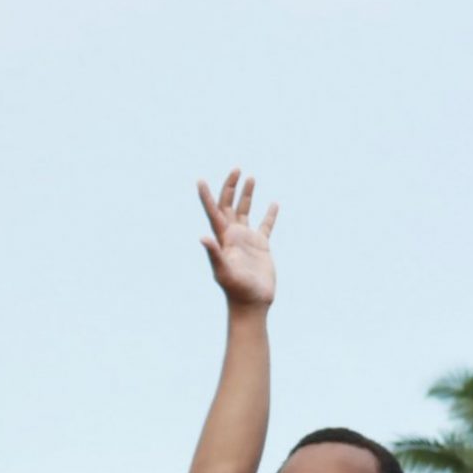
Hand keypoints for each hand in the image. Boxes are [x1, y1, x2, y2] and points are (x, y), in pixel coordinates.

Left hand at [197, 170, 276, 310]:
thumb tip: (203, 237)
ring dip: (247, 195)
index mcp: (223, 239)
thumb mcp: (223, 271)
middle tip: (236, 169)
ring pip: (245, 212)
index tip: (200, 180)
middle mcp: (233, 236)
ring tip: (250, 177)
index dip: (206, 196)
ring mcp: (247, 240)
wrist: (252, 303)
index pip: (213, 212)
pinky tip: (273, 204)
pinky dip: (269, 215)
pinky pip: (265, 226)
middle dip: (231, 187)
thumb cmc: (236, 290)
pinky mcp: (262, 246)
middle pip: (229, 206)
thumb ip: (214, 254)